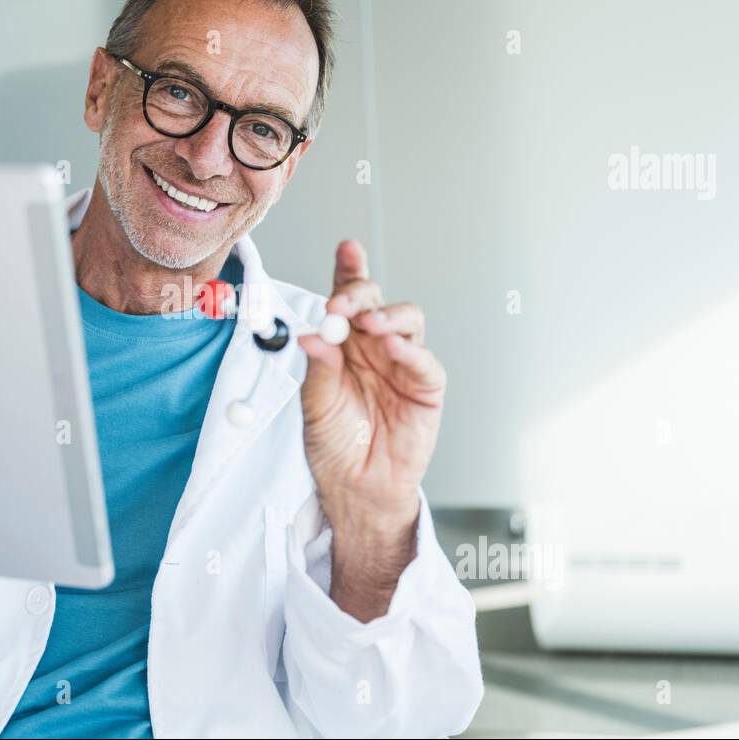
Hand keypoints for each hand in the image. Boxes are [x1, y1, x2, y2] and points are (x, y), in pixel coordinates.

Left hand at [298, 241, 446, 618]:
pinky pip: (424, 361)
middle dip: (361, 294)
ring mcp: (403, 364)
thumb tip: (312, 333)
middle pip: (375, 302)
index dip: (350, 271)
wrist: (355, 490)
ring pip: (407, 321)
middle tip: (342, 304)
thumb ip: (318, 367)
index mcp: (344, 344)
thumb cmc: (334, 446)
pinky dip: (410, 350)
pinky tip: (392, 346)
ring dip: (388, 316)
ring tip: (369, 323)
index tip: (348, 249)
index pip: (347, 301)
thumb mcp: (314, 406)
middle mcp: (374, 347)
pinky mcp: (426, 387)